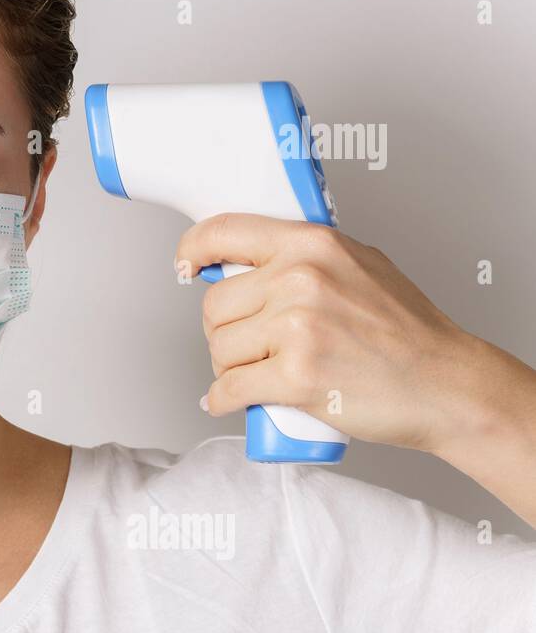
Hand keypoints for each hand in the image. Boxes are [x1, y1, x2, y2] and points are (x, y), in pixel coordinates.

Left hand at [175, 213, 535, 524]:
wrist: (446, 384)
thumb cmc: (407, 330)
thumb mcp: (359, 263)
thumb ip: (305, 255)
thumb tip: (247, 259)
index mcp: (312, 244)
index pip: (224, 232)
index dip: (193, 249)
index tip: (186, 265)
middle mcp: (301, 280)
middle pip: (213, 304)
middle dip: (221, 330)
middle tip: (246, 343)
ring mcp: (297, 329)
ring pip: (218, 349)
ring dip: (226, 367)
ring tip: (256, 371)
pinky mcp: (295, 378)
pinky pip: (230, 389)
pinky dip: (223, 400)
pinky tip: (229, 400)